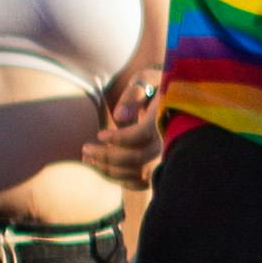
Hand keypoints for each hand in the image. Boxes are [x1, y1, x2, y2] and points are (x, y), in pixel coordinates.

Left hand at [80, 67, 164, 187]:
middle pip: (136, 158)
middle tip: (85, 148)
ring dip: (108, 170)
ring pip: (136, 173)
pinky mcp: (159, 167)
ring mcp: (165, 156)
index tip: (99, 135)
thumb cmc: (155, 85)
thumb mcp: (145, 80)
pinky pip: (139, 183)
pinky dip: (119, 180)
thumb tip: (119, 117)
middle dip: (106, 156)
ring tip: (88, 159)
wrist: (176, 98)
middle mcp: (168, 140)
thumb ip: (133, 94)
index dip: (119, 138)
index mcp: (166, 117)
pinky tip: (102, 168)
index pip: (142, 135)